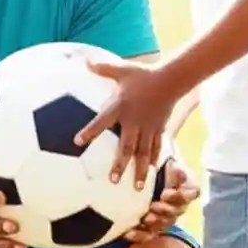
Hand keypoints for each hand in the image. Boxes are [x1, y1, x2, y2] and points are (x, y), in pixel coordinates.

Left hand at [74, 58, 188, 189]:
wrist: (170, 79)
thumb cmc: (144, 74)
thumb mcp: (122, 70)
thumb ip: (103, 68)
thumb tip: (85, 60)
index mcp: (121, 107)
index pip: (102, 121)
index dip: (90, 131)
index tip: (77, 141)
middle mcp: (134, 121)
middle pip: (126, 146)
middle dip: (120, 163)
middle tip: (113, 180)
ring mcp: (148, 128)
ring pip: (144, 152)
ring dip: (141, 170)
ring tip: (138, 187)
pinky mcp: (159, 129)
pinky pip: (157, 147)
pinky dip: (154, 159)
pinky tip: (152, 171)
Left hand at [124, 158, 200, 242]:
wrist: (146, 177)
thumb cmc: (160, 168)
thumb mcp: (168, 163)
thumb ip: (175, 169)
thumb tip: (178, 172)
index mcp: (186, 190)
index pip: (191, 194)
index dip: (179, 197)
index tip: (165, 193)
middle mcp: (178, 206)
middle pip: (176, 212)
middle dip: (164, 210)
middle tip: (153, 207)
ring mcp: (165, 218)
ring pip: (163, 224)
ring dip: (154, 223)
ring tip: (144, 219)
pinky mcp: (152, 227)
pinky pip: (147, 235)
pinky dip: (139, 235)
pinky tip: (128, 233)